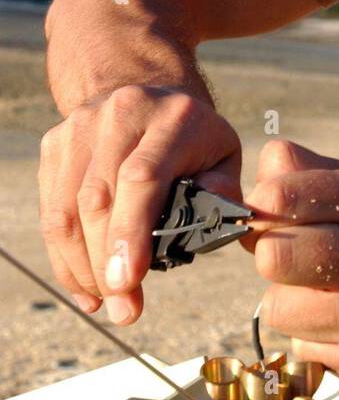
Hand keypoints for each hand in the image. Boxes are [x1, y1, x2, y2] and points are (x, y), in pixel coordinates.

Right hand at [38, 84, 242, 323]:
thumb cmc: (193, 137)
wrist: (146, 89)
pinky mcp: (56, 144)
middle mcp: (121, 115)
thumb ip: (225, 190)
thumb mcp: (224, 153)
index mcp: (173, 118)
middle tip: (124, 309)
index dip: (130, 232)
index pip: (142, 177)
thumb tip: (208, 227)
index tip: (127, 281)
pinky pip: (51, 209)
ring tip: (104, 303)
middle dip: (105, 263)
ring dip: (82, 266)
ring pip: (66, 208)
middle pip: (98, 198)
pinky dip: (64, 256)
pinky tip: (85, 286)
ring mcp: (81, 127)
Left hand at [241, 139, 338, 384]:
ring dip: (291, 301)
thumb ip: (306, 170)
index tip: (269, 212)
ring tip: (326, 291)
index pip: (280, 198)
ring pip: (279, 310)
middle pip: (272, 258)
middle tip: (292, 256)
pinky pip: (302, 348)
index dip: (261, 205)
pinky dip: (313, 335)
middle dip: (271, 255)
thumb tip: (255, 181)